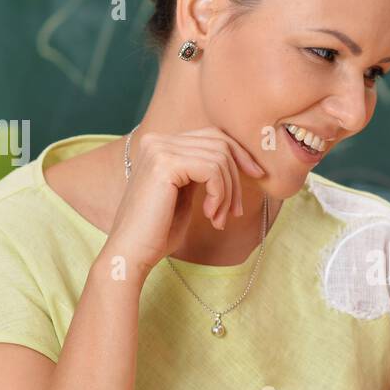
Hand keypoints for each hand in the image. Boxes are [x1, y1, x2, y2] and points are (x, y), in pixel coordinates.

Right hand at [106, 127, 266, 274]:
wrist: (131, 254)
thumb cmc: (159, 231)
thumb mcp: (186, 194)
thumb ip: (203, 173)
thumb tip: (240, 161)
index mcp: (160, 144)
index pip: (212, 135)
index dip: (239, 155)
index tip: (257, 176)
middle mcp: (157, 141)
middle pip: (219, 143)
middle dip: (236, 178)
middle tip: (234, 212)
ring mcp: (159, 149)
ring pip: (219, 158)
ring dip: (227, 193)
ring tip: (218, 219)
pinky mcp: (165, 164)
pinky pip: (212, 170)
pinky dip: (219, 194)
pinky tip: (210, 215)